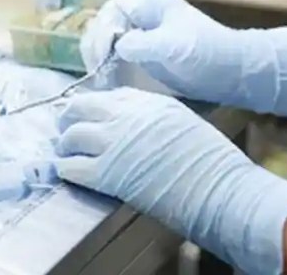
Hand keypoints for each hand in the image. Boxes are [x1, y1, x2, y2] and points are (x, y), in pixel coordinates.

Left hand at [55, 88, 286, 274]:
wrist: (221, 190)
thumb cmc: (214, 164)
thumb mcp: (184, 123)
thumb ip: (156, 119)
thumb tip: (137, 128)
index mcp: (149, 102)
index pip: (109, 96)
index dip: (95, 107)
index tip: (89, 115)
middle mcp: (126, 116)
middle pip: (81, 107)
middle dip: (70, 117)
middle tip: (66, 129)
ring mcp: (114, 143)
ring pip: (71, 135)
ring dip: (65, 144)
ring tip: (65, 152)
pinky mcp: (107, 173)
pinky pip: (71, 166)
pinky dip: (65, 167)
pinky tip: (66, 171)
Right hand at [82, 0, 286, 115]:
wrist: (233, 74)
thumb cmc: (208, 53)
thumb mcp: (175, 47)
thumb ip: (143, 44)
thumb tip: (118, 47)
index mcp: (149, 3)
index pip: (111, 12)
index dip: (102, 33)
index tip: (104, 56)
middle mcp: (140, 16)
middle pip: (102, 26)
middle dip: (95, 47)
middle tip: (96, 71)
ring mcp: (139, 35)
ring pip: (104, 44)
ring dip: (98, 60)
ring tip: (100, 79)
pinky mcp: (141, 56)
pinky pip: (114, 59)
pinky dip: (107, 70)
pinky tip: (106, 83)